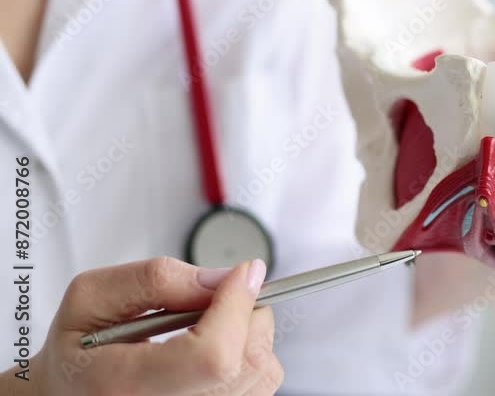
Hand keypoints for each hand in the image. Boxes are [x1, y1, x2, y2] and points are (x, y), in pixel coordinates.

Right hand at [18, 257, 281, 394]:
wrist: (69, 393)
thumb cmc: (79, 349)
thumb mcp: (92, 297)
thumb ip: (156, 280)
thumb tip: (221, 279)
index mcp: (125, 385)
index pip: (211, 355)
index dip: (236, 306)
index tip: (243, 273)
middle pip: (245, 364)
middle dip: (248, 313)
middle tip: (225, 294)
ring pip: (262, 375)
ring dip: (253, 334)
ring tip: (216, 322)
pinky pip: (261, 387)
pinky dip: (252, 357)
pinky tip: (221, 346)